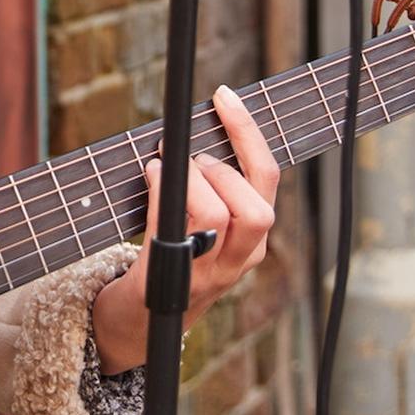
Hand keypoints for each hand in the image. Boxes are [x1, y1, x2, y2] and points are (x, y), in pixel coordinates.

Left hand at [88, 84, 279, 373]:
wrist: (145, 319)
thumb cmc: (175, 255)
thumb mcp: (207, 225)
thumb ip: (214, 186)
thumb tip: (193, 126)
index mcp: (254, 237)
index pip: (268, 180)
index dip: (248, 133)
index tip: (224, 95)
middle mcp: (240, 259)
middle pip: (257, 210)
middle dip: (223, 171)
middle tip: (196, 160)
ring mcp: (209, 274)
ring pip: (217, 218)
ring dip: (189, 181)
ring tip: (166, 167)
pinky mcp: (174, 281)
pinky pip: (173, 233)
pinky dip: (161, 194)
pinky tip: (150, 175)